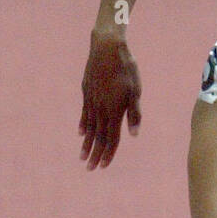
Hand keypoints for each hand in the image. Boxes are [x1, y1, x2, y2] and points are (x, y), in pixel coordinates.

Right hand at [78, 31, 141, 169]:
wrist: (107, 48)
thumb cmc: (126, 69)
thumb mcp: (135, 91)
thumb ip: (134, 113)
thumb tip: (134, 134)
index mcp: (114, 110)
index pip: (111, 137)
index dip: (109, 153)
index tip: (104, 166)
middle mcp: (100, 109)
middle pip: (98, 136)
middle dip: (95, 154)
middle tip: (90, 169)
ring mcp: (91, 101)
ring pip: (89, 127)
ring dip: (87, 144)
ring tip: (83, 157)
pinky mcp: (87, 93)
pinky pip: (84, 114)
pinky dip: (83, 125)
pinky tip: (81, 134)